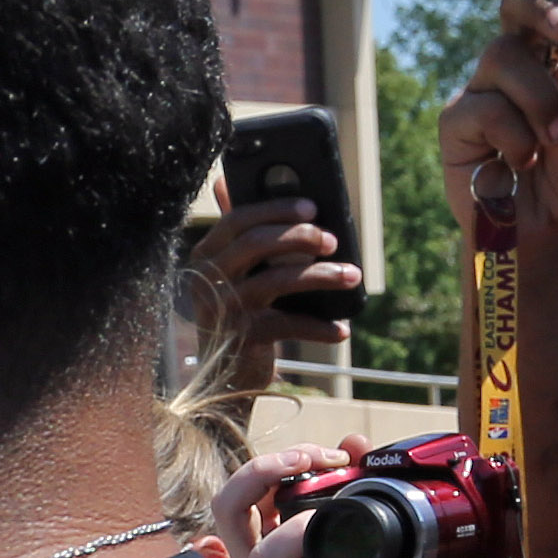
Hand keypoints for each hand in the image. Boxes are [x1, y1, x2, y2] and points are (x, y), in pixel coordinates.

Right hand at [187, 194, 356, 365]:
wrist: (223, 376)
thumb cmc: (237, 313)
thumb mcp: (234, 271)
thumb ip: (237, 231)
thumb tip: (226, 181)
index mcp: (206, 256)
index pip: (237, 219)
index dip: (276, 209)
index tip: (313, 207)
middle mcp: (208, 280)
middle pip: (255, 243)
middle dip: (301, 236)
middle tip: (332, 241)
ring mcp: (223, 310)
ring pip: (277, 280)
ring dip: (322, 275)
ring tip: (351, 276)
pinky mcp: (241, 338)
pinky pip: (288, 324)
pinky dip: (318, 327)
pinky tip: (341, 330)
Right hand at [205, 441, 386, 557]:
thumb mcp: (346, 532)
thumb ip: (347, 486)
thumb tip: (354, 441)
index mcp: (260, 539)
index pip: (239, 489)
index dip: (274, 461)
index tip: (323, 455)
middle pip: (227, 509)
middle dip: (263, 472)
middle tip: (308, 461)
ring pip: (264, 557)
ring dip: (298, 529)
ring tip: (334, 517)